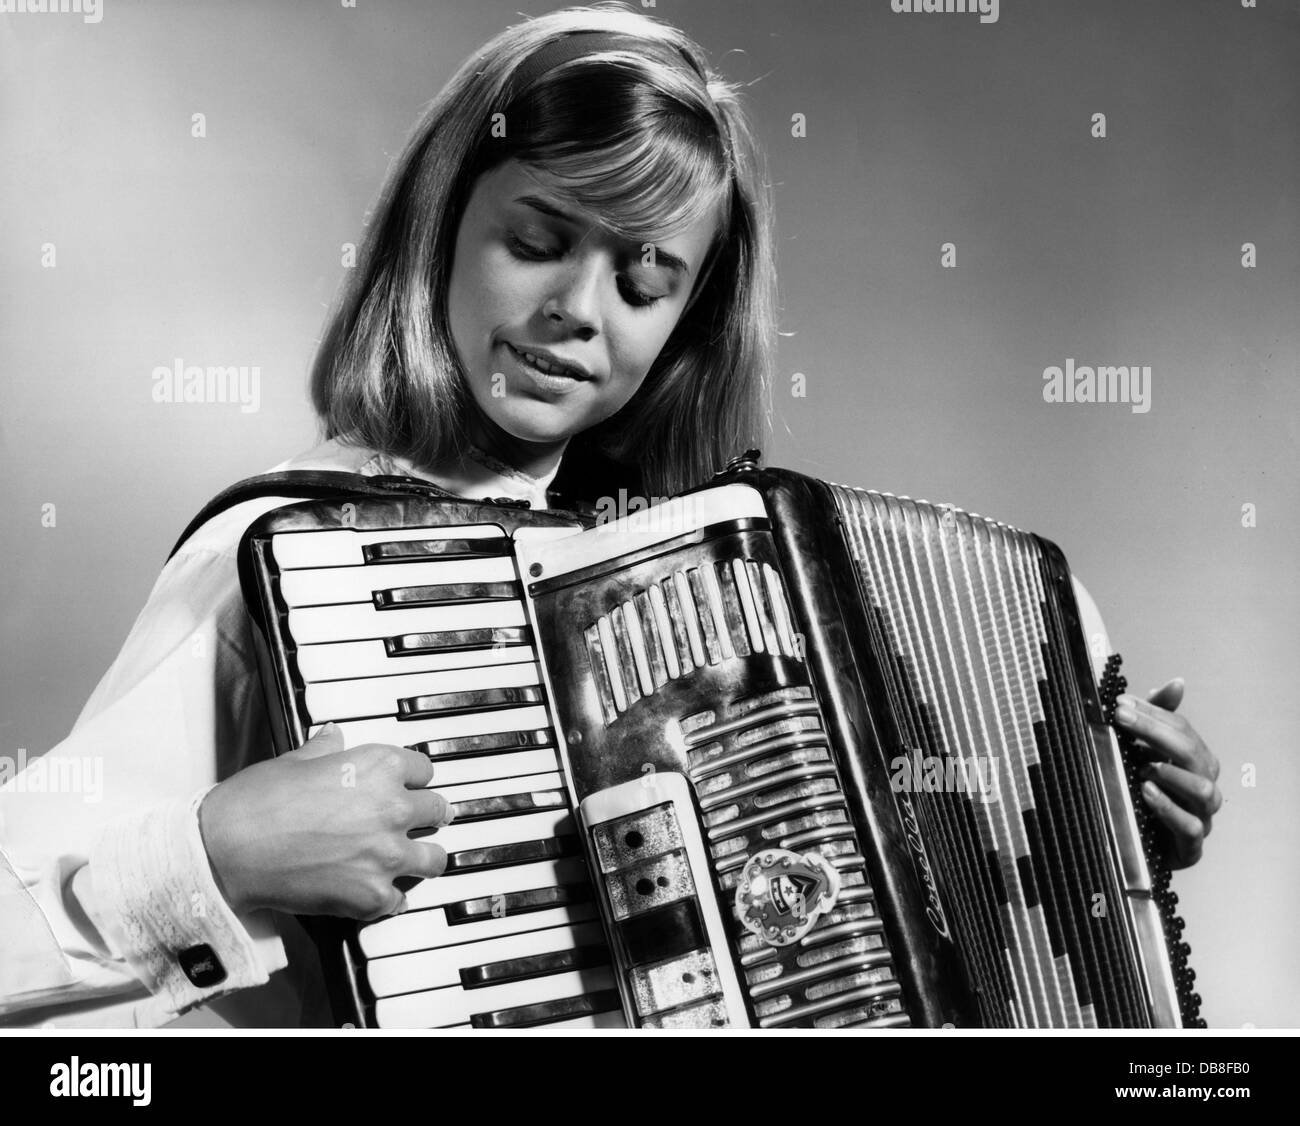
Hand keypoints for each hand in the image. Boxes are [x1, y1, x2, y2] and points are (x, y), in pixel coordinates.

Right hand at [199, 724, 452, 920]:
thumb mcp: (294, 761)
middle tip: (417, 822)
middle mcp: (393, 808)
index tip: (408, 786)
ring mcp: (386, 855)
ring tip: (412, 860)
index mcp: (379, 767)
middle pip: (437, 810)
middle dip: (426, 816)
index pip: (424, 769)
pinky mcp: (372, 896)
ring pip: (435, 858)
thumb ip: (325, 750)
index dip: (412, 779)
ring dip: (422, 858)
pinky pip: (401, 900)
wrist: (226, 851)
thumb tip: (333, 736)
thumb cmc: (256, 802)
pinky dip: (389, 898)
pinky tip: (376, 893)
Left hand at [1112, 678, 1221, 869]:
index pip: (1181, 728)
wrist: (1140, 846)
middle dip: (1155, 731)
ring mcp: (1200, 815)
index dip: (1151, 713)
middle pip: (1190, 751)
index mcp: (1196, 760)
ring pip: (1201, 790)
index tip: (1120, 703)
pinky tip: (1147, 792)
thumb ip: (1157, 719)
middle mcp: (1203, 784)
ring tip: (1144, 764)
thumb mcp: (1144, 752)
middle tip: (1123, 719)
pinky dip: (1168, 808)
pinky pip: (1188, 826)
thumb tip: (1176, 683)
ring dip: (1172, 773)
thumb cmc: (1147, 795)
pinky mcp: (1190, 845)